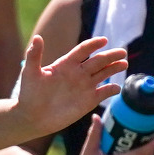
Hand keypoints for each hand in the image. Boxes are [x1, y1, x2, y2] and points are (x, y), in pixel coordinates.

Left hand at [12, 35, 127, 139]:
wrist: (32, 116)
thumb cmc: (29, 94)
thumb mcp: (30, 73)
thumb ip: (34, 56)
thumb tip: (37, 38)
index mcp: (66, 64)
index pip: (83, 50)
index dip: (93, 44)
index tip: (103, 40)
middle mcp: (78, 73)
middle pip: (98, 61)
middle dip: (110, 56)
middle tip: (122, 52)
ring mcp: (84, 86)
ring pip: (104, 74)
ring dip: (114, 68)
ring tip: (124, 64)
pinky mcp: (89, 100)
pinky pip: (104, 92)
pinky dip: (112, 90)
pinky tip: (116, 87)